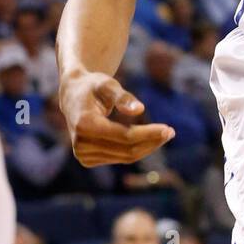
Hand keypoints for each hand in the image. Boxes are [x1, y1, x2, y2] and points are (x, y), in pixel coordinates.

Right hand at [60, 72, 174, 166]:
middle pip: (127, 150)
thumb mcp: (108, 84)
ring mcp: (83, 155)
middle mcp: (81, 144)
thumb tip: (140, 109)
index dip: (149, 134)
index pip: (125, 136)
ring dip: (147, 147)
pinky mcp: (87, 160)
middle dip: (152, 142)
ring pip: (124, 157)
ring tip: (165, 134)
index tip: (169, 129)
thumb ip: (123, 97)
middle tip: (171, 132)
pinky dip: (136, 149)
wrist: (72, 95)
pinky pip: (119, 158)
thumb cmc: (93, 85)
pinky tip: (147, 138)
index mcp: (85, 124)